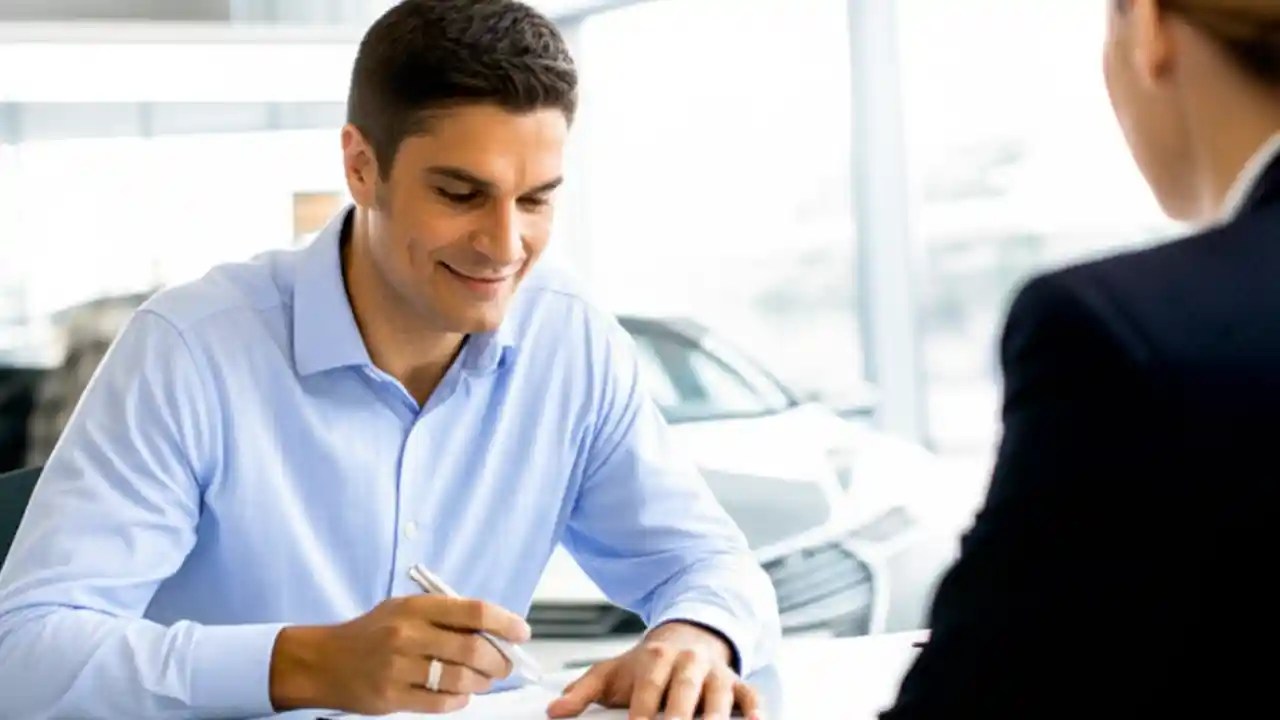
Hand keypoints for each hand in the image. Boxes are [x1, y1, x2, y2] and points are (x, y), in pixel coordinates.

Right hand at [269, 594, 530, 714]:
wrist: (323, 660)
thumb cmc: (373, 632)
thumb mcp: (405, 609)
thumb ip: (446, 616)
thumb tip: (495, 631)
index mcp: (416, 607)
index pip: (474, 611)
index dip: (505, 623)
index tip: (522, 633)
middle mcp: (407, 634)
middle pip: (473, 648)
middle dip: (499, 660)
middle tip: (505, 665)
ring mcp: (398, 667)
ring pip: (460, 679)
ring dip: (482, 682)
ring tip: (483, 680)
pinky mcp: (390, 696)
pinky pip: (440, 703)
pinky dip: (459, 701)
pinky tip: (460, 695)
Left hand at [547, 621, 762, 719]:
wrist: (686, 639)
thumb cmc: (646, 665)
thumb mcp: (612, 672)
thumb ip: (582, 692)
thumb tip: (554, 712)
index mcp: (656, 658)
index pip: (648, 688)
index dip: (642, 711)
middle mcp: (689, 664)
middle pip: (685, 691)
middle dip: (678, 716)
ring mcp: (716, 674)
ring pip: (720, 697)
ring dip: (715, 717)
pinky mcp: (738, 684)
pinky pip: (751, 697)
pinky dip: (756, 711)